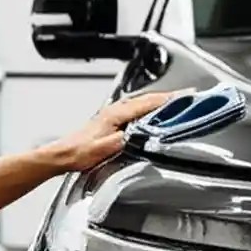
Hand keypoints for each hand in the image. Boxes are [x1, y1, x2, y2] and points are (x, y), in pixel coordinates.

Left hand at [46, 91, 175, 171]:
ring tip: (176, 102)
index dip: (170, 99)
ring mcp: (113, 113)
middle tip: (188, 96)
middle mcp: (115, 110)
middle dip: (169, 97)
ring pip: (143, 102)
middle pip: (148, 99)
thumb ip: (127, 139)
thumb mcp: (106, 148)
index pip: (149, 102)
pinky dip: (150, 107)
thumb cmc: (80, 152)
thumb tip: (145, 134)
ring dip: (160, 101)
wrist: (63, 155)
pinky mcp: (112, 120)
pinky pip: (137, 109)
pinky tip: (154, 112)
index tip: (186, 96)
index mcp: (116, 114)